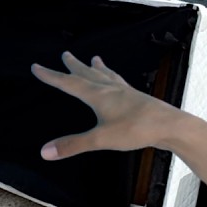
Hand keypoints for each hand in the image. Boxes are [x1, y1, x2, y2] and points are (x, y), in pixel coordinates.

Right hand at [31, 51, 183, 160]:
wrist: (170, 125)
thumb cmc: (136, 130)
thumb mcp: (101, 139)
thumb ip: (73, 145)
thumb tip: (44, 152)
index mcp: (98, 95)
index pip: (69, 83)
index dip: (51, 76)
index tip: (36, 67)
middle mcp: (110, 89)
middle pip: (88, 73)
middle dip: (74, 65)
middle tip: (65, 54)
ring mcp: (125, 92)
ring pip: (106, 75)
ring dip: (96, 67)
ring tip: (94, 58)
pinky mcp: (137, 97)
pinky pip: (120, 82)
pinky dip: (114, 77)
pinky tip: (118, 81)